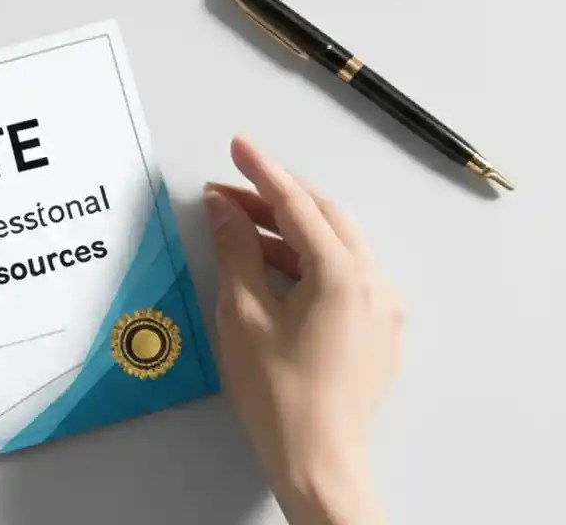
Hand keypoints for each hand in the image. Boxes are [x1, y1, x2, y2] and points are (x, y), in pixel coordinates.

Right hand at [205, 138, 403, 524]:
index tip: (238, 147)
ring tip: (240, 229)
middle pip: (323, 218)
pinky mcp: (377, 331)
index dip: (262, 172)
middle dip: (275, 198)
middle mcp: (374, 283)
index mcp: (344, 274)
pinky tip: (273, 268)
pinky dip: (307, 262)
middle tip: (229, 190)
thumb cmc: (279, 397)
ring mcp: (382, 308)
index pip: (298, 204)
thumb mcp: (242, 315)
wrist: (318, 461)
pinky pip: (344, 276)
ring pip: (335, 247)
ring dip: (289, 232)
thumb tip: (225, 210)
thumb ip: (235, 252)